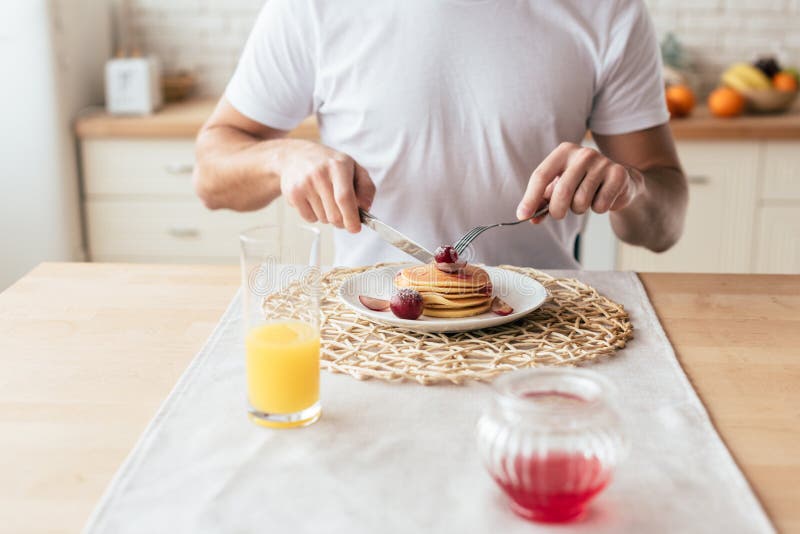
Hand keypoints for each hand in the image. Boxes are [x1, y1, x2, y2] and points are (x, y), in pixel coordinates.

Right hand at [279, 141, 375, 232]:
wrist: (297, 155)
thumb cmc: (330, 164)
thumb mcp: (354, 168)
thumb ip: (366, 188)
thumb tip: (365, 208)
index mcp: (338, 166)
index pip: (345, 198)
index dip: (351, 218)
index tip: (355, 228)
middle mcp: (319, 174)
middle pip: (334, 214)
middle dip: (343, 221)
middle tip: (344, 215)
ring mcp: (304, 184)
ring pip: (323, 219)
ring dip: (329, 216)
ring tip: (326, 199)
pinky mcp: (292, 194)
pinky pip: (310, 218)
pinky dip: (315, 215)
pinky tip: (314, 200)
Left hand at [516, 142, 644, 221]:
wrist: (617, 181)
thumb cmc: (581, 184)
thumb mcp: (557, 188)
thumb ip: (541, 202)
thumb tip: (528, 217)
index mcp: (563, 152)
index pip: (541, 175)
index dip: (530, 198)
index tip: (523, 216)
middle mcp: (583, 153)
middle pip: (561, 191)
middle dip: (557, 210)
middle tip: (559, 214)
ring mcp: (602, 162)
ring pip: (581, 201)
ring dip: (579, 209)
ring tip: (584, 200)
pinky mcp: (618, 175)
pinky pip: (600, 205)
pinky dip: (598, 209)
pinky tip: (602, 198)